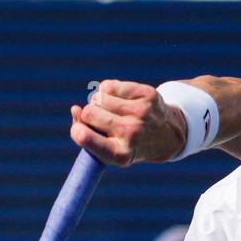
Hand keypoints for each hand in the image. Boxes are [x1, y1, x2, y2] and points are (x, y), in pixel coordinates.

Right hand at [70, 80, 186, 166]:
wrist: (166, 135)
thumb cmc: (128, 144)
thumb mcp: (108, 150)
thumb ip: (84, 135)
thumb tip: (75, 110)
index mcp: (121, 154)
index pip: (84, 137)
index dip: (77, 130)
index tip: (80, 130)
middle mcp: (132, 133)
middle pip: (88, 112)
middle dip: (90, 115)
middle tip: (104, 122)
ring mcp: (141, 113)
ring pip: (98, 97)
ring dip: (100, 103)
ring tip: (114, 111)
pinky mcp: (147, 95)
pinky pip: (109, 86)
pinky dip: (109, 91)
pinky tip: (121, 101)